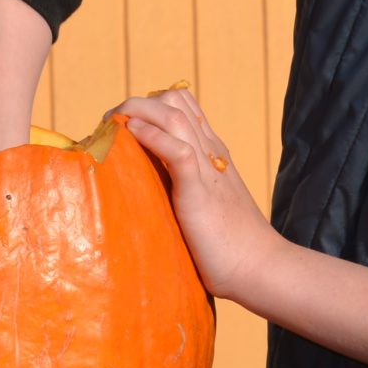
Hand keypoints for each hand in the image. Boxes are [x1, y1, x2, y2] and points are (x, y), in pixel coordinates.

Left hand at [109, 87, 279, 300]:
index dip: (147, 106)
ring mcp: (207, 168)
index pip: (181, 106)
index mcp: (212, 153)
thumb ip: (182, 190)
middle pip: (174, 100)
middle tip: (109, 126)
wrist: (258, 266)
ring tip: (112, 127)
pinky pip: (176, 150)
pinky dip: (153, 136)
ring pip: (174, 115)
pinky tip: (133, 136)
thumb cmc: (229, 246)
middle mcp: (210, 151)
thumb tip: (147, 193)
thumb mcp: (204, 205)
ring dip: (138, 111)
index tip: (118, 125)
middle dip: (136, 104)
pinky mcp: (200, 190)